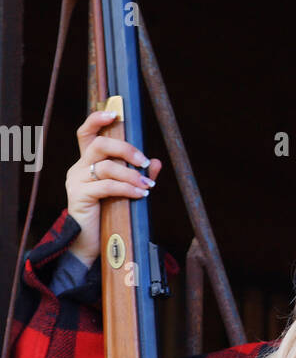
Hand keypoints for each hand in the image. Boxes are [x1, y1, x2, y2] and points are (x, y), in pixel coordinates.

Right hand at [65, 108, 162, 267]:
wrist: (89, 243)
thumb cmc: (107, 215)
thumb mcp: (125, 192)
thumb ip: (139, 175)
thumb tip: (157, 161)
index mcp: (87, 162)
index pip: (86, 133)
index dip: (97, 120)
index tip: (115, 114)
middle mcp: (79, 168)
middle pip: (99, 144)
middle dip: (125, 149)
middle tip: (144, 161)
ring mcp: (77, 181)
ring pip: (106, 166)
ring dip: (131, 175)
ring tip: (147, 186)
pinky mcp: (80, 196)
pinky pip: (106, 186)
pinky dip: (127, 188)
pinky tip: (140, 194)